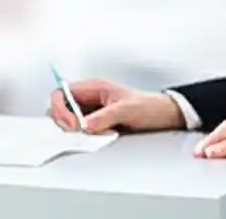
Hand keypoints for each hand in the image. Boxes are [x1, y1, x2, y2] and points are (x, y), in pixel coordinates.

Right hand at [48, 79, 185, 133]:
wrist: (165, 115)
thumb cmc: (149, 106)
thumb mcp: (126, 110)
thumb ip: (104, 117)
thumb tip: (84, 125)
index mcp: (94, 87)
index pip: (62, 93)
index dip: (60, 108)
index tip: (71, 124)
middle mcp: (90, 97)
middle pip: (61, 107)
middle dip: (63, 120)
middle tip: (76, 132)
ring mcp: (93, 110)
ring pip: (69, 119)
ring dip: (73, 129)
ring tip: (88, 135)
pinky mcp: (98, 122)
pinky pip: (81, 129)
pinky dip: (82, 135)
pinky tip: (93, 138)